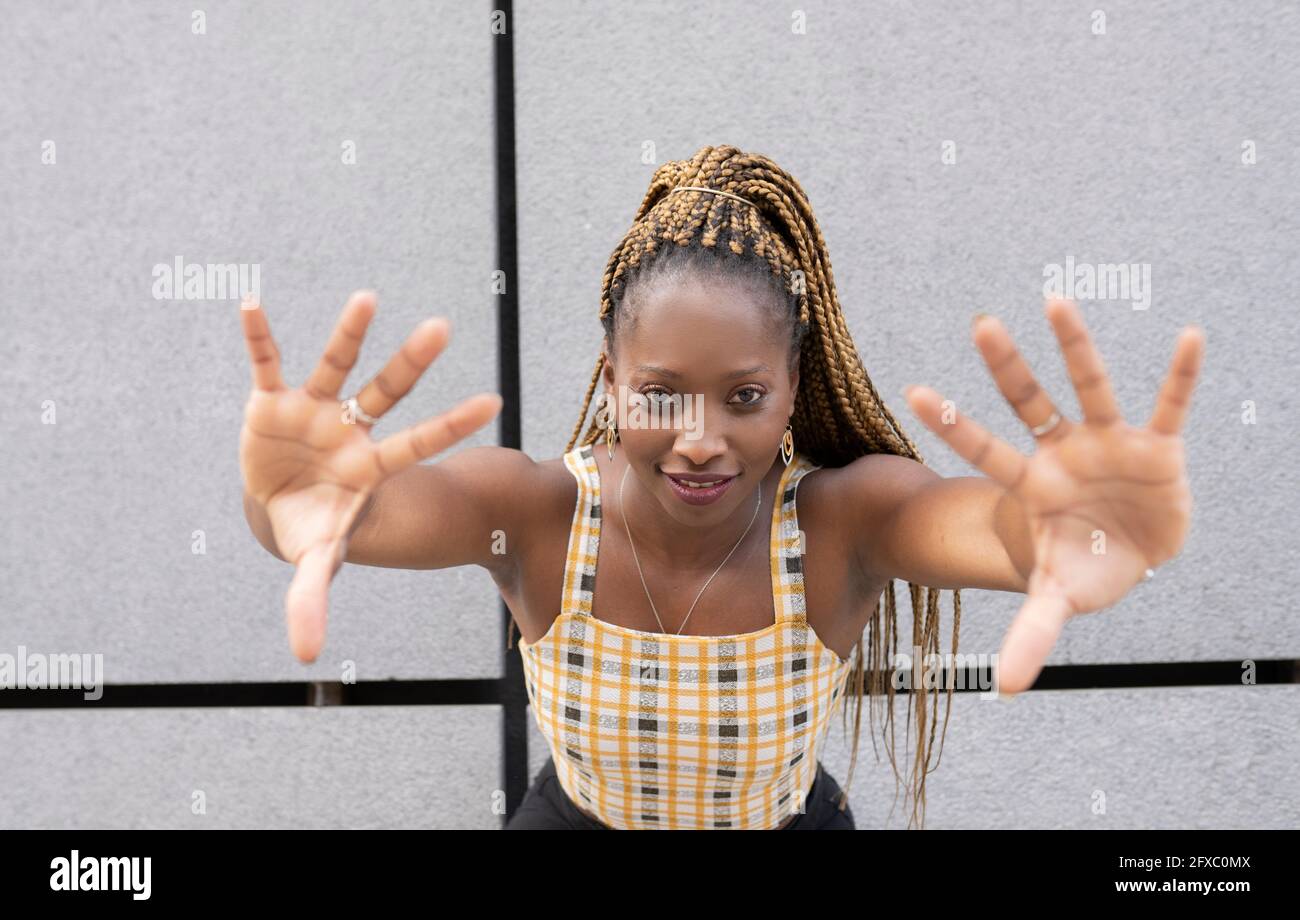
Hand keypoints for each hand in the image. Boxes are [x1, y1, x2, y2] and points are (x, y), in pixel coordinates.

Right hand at [238, 291, 502, 663]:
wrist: (277, 504)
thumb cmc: (310, 528)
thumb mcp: (314, 560)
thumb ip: (314, 599)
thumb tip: (308, 659)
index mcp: (368, 464)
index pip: (418, 441)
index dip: (451, 425)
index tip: (495, 401)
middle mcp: (349, 429)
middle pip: (386, 392)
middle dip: (411, 363)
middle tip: (443, 327)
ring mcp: (313, 410)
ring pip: (337, 365)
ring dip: (349, 334)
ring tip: (369, 298)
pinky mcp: (272, 400)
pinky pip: (266, 363)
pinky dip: (258, 338)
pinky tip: (251, 304)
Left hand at [902, 298, 1204, 696]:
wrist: (1137, 556)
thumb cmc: (1085, 567)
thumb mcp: (1057, 598)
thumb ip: (1031, 633)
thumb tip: (1005, 690)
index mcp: (1032, 485)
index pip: (985, 450)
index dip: (954, 424)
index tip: (914, 392)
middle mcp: (1064, 454)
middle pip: (1030, 404)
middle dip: (1007, 369)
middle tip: (980, 324)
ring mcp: (1108, 444)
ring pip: (1090, 387)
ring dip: (1075, 347)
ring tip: (1055, 301)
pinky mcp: (1157, 447)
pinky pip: (1170, 404)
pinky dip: (1180, 375)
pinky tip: (1189, 338)